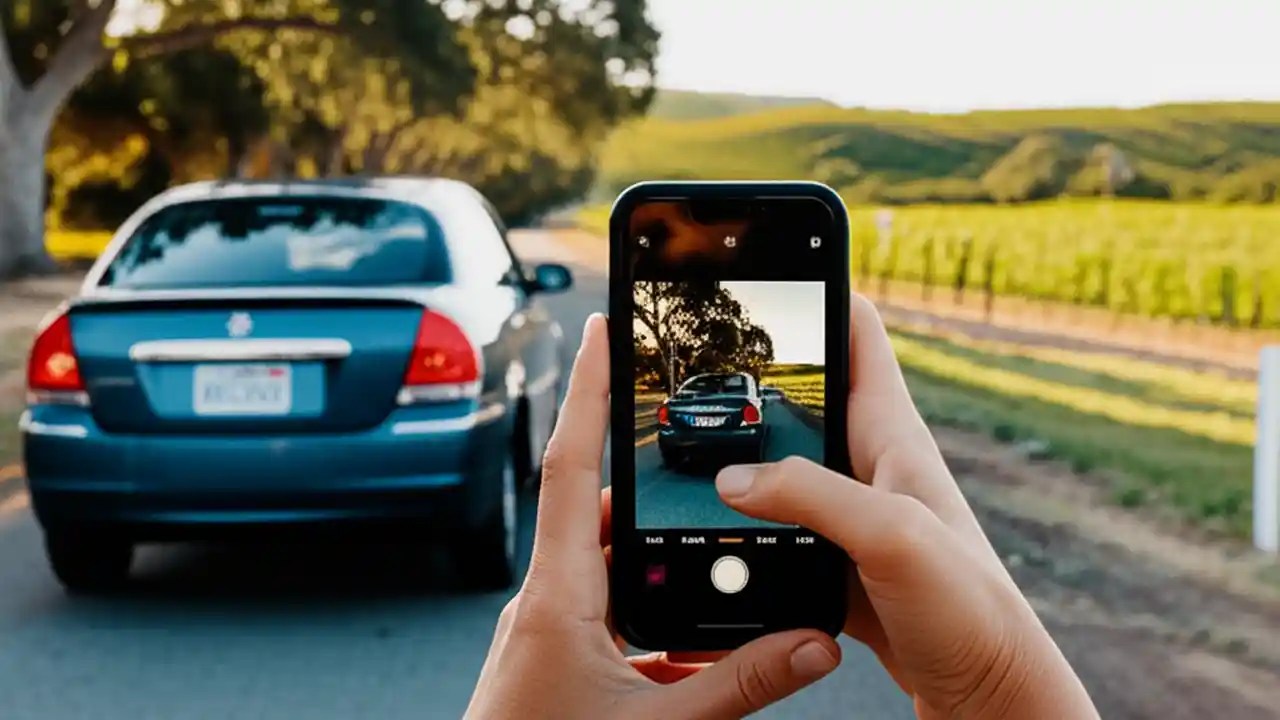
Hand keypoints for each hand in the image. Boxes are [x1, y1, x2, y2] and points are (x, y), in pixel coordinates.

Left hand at [465, 314, 841, 719]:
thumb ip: (741, 685)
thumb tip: (813, 646)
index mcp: (559, 596)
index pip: (571, 467)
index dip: (586, 392)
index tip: (602, 330)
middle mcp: (549, 600)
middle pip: (599, 508)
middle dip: (644, 473)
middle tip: (687, 433)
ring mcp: (553, 630)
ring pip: (609, 565)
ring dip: (655, 550)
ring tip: (706, 537)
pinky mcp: (562, 660)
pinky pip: (612, 612)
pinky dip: (652, 607)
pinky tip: (692, 634)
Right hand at [714, 295, 1098, 718]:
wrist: (984, 688)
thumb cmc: (967, 606)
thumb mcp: (891, 537)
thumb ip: (813, 498)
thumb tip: (732, 480)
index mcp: (892, 433)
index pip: (858, 330)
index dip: (816, 286)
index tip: (767, 259)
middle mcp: (870, 462)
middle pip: (806, 390)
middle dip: (756, 367)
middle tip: (698, 352)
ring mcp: (851, 511)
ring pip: (784, 460)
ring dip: (743, 448)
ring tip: (688, 434)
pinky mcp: (837, 558)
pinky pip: (779, 522)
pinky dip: (744, 517)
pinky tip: (712, 524)